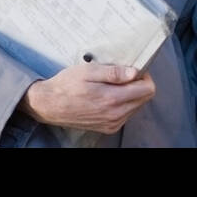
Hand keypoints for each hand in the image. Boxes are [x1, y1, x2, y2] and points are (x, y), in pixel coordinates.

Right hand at [21, 62, 155, 134]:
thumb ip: (113, 72)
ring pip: (137, 106)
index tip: (134, 69)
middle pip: (145, 98)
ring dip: (131, 94)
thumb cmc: (67, 85)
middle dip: (139, 84)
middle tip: (123, 74)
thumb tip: (134, 72)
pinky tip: (109, 95)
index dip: (144, 76)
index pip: (147, 89)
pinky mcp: (108, 128)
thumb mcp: (89, 71)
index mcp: (112, 99)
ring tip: (113, 85)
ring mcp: (112, 123)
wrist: (49, 105)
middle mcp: (115, 115)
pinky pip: (127, 114)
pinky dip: (124, 103)